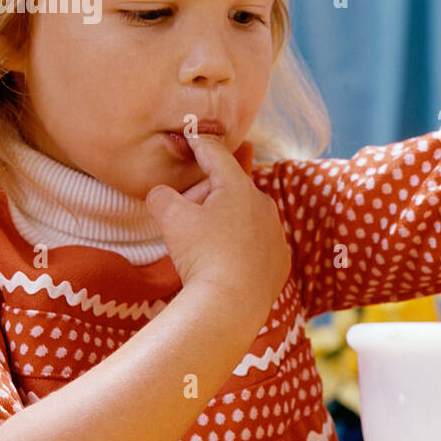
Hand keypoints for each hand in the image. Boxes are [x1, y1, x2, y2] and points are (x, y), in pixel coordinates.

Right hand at [145, 132, 290, 325]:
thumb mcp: (170, 218)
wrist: (230, 305)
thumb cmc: (201, 255)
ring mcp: (275, 233)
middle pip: (229, 187)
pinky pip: (255, 244)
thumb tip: (161, 194)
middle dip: (205, 193)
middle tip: (184, 214)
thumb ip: (161, 195)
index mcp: (239, 186)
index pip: (216, 154)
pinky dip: (239, 246)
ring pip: (244, 215)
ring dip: (224, 219)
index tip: (191, 135)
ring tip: (202, 242)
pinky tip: (223, 262)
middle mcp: (264, 204)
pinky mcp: (279, 260)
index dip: (199, 143)